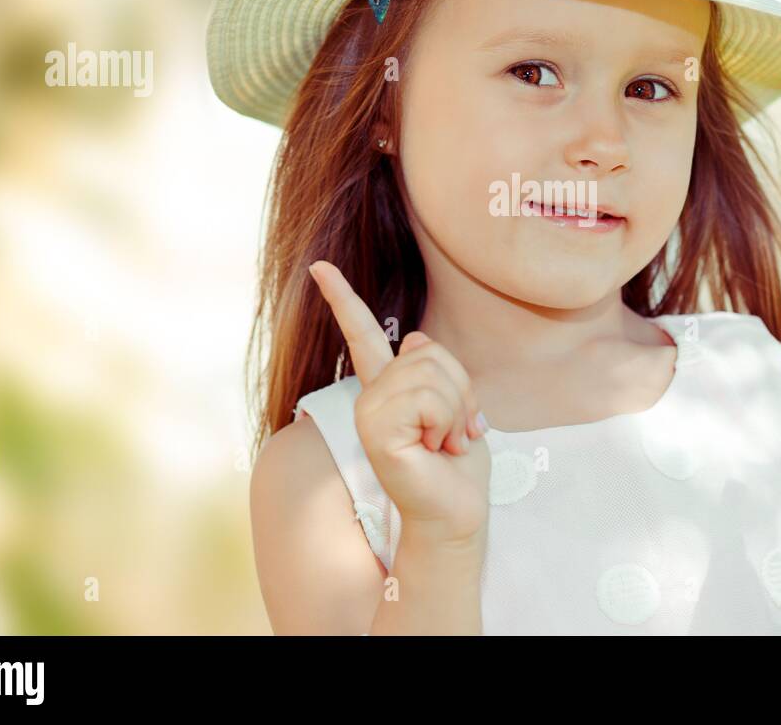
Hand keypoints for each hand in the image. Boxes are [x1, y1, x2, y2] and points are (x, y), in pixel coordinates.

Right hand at [308, 261, 490, 545]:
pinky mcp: (376, 432)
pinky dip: (447, 422)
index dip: (342, 298)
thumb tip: (415, 341)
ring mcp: (369, 413)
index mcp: (387, 387)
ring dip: (455, 410)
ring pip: (429, 374)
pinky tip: (435, 449)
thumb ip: (436, 368)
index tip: (320, 267)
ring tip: (445, 443)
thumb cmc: (457, 466)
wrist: (456, 513)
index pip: (362, 334)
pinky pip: (427, 399)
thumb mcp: (457, 403)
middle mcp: (370, 396)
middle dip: (460, 390)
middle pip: (427, 352)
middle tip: (456, 432)